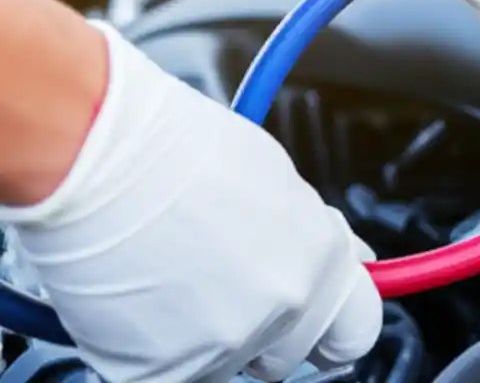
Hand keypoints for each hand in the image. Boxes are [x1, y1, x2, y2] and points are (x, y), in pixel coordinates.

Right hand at [0, 25, 381, 381]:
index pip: (357, 329)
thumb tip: (355, 261)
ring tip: (169, 276)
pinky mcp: (159, 371)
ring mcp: (223, 343)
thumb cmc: (171, 149)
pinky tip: (138, 299)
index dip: (332, 326)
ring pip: (227, 365)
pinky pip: (168, 378)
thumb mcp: (275, 178)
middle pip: (289, 354)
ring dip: (205, 337)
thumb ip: (315, 237)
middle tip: (217, 283)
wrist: (92, 154)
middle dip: (264, 329)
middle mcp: (284, 305)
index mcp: (320, 256)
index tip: (319, 322)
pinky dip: (151, 352)